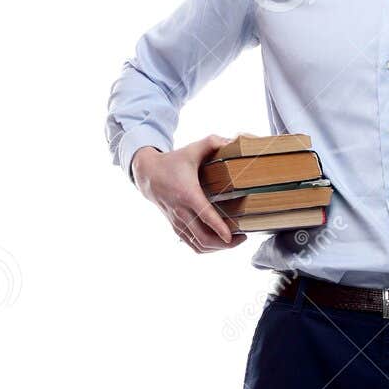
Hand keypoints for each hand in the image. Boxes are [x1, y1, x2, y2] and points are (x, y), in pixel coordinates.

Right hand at [132, 135, 246, 251]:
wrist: (148, 175)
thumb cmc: (173, 162)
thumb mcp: (192, 150)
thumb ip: (212, 143)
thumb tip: (233, 140)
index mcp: (187, 193)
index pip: (204, 215)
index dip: (218, 228)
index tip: (230, 237)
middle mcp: (181, 211)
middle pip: (202, 237)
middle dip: (224, 244)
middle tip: (241, 238)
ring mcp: (177, 222)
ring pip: (198, 245)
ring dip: (217, 248)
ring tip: (233, 242)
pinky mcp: (176, 228)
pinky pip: (192, 246)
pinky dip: (206, 249)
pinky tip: (218, 244)